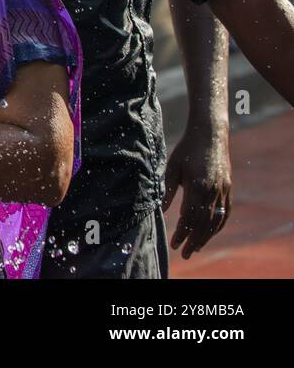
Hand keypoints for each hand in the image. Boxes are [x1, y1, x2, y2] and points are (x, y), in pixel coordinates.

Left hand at [162, 125, 231, 258]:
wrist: (210, 135)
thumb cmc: (186, 150)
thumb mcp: (172, 167)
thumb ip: (167, 190)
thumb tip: (160, 210)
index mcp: (198, 186)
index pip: (190, 217)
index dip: (182, 232)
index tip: (174, 243)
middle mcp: (213, 191)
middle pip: (204, 223)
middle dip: (193, 240)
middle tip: (184, 253)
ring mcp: (223, 191)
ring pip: (216, 221)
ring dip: (205, 237)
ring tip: (195, 248)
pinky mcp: (228, 189)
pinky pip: (225, 213)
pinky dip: (218, 226)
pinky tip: (210, 233)